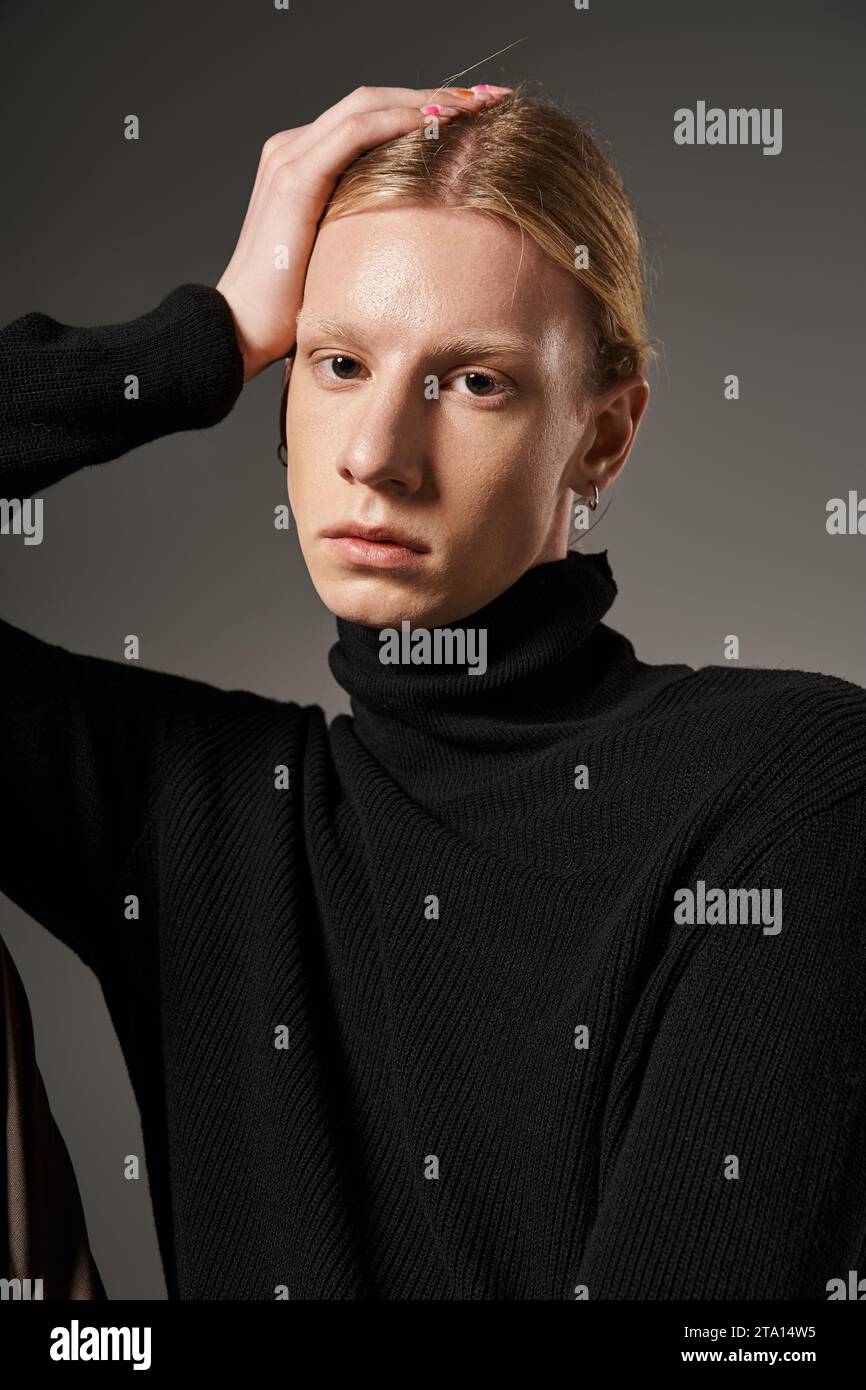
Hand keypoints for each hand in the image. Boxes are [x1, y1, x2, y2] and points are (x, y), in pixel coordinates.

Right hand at [215, 84, 511, 382]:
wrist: (241, 331)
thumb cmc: (288, 312)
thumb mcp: (338, 260)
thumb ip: (365, 235)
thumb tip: (417, 246)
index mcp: (303, 164)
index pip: (370, 119)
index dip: (422, 112)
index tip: (474, 119)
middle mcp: (293, 149)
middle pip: (373, 102)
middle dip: (433, 97)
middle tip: (486, 102)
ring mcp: (290, 158)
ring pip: (367, 105)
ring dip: (424, 101)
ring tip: (473, 107)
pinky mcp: (295, 178)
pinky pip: (355, 132)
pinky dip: (398, 122)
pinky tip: (436, 125)